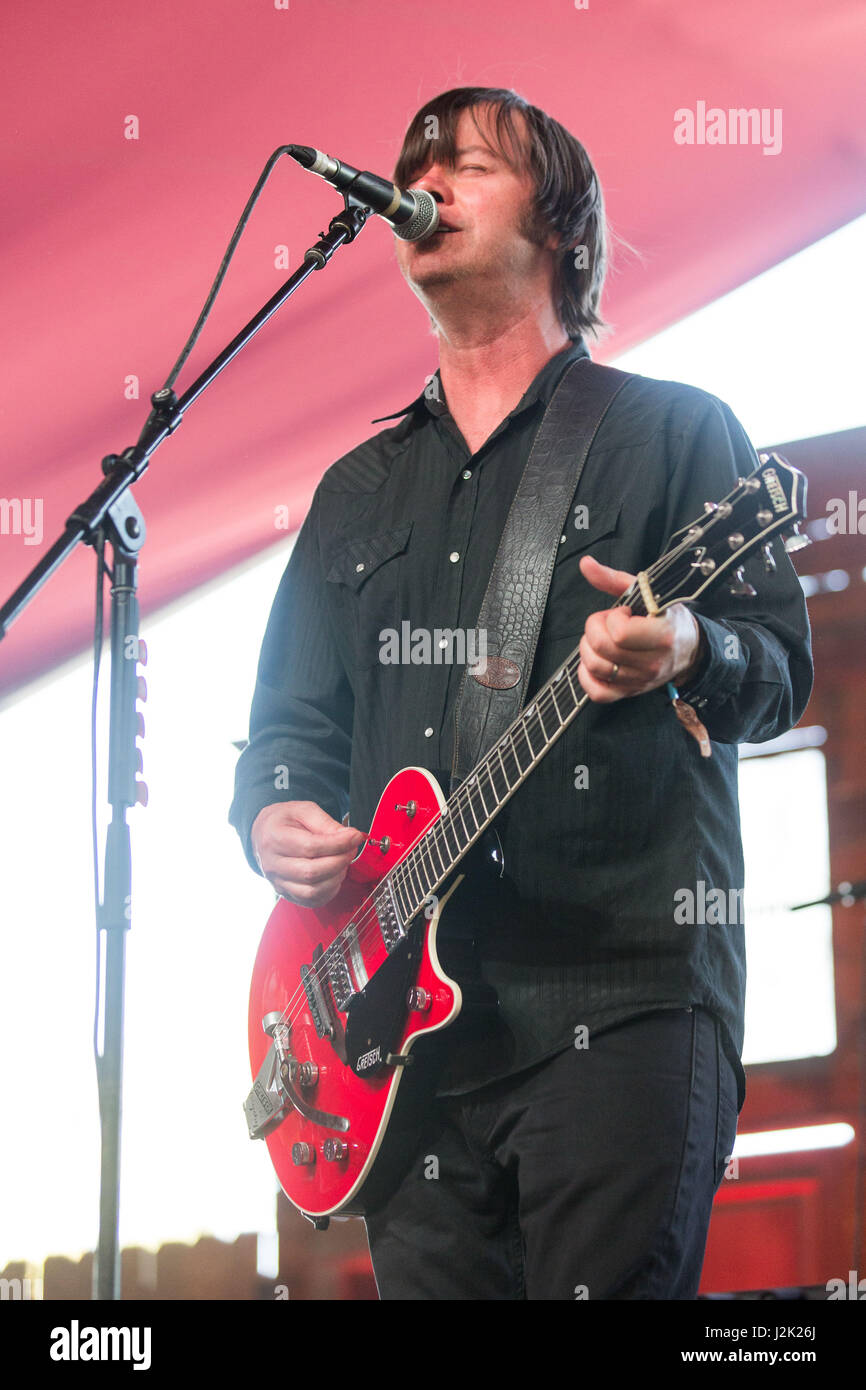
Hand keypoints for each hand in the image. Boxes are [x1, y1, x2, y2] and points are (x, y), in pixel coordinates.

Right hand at [251, 801, 366, 907]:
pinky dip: (330, 890)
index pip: (310, 847)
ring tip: (342, 861)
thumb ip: (326, 823)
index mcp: (274, 838)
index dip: (338, 843)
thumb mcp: (304, 810)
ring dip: (336, 877)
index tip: (355, 836)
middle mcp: (272, 864)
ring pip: (312, 891)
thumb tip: (350, 837)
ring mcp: (278, 882)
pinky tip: (334, 875)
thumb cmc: (284, 821)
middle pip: (312, 872)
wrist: (264, 833)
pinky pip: (312, 900)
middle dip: (340, 861)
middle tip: (351, 849)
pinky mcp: (286, 894)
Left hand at [576, 555, 703, 703]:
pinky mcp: (629, 692)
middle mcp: (652, 663)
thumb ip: (613, 579)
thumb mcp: (649, 592)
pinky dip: (587, 676)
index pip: (620, 633)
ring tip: (603, 638)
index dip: (613, 618)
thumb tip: (585, 564)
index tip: (623, 613)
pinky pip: (597, 692)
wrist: (689, 648)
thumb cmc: (667, 618)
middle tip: (608, 623)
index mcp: (662, 636)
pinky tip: (595, 660)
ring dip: (588, 648)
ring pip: (595, 668)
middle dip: (595, 629)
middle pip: (602, 649)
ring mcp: (640, 680)